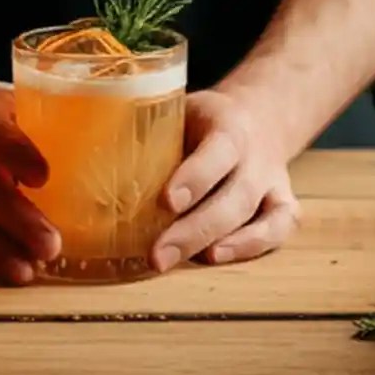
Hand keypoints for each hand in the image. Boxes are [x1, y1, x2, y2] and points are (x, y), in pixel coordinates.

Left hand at [151, 89, 299, 270]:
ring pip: (262, 217)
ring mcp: (273, 182)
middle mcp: (256, 156)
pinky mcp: (283, 203)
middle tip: (157, 255)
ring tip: (185, 262)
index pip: (218, 152)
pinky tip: (216, 258)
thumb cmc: (200, 121)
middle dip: (196, 230)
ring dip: (225, 245)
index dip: (195, 177)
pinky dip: (253, 247)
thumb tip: (91, 167)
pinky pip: (279, 229)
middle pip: (235, 197)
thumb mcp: (177, 112)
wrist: (257, 116)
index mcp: (228, 125)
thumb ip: (148, 135)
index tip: (165, 202)